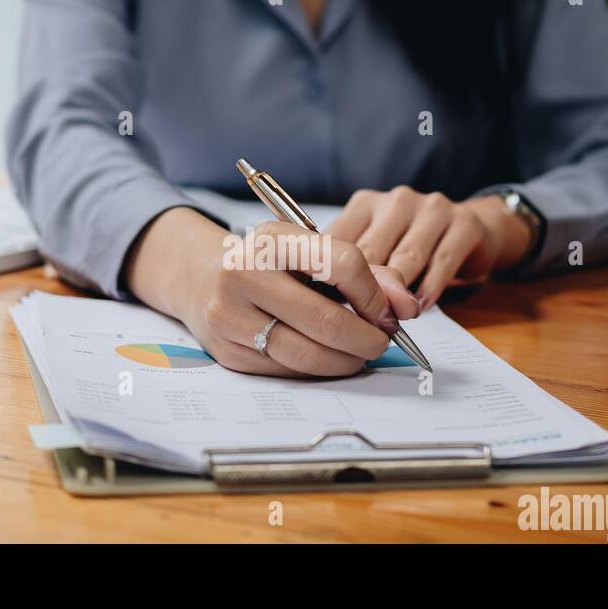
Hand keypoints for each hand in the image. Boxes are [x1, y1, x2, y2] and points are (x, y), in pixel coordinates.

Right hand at [126, 209, 419, 376]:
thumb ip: (366, 273)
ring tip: (359, 354)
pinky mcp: (227, 351)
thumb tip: (405, 307)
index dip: (373, 294)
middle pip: (325, 319)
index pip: (341, 263)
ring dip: (345, 360)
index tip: (385, 311)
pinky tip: (328, 360)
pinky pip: (286, 370)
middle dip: (366, 338)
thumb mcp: (310, 251)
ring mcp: (230, 314)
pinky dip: (316, 370)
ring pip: (306, 353)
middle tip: (381, 342)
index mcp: (273, 238)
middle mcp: (244, 273)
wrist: (202, 279)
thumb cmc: (270, 264)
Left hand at [327, 186, 530, 309]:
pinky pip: (441, 262)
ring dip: (396, 294)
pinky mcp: (464, 224)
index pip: (341, 241)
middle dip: (363, 291)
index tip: (326, 308)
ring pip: (406, 258)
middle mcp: (397, 201)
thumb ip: (352, 269)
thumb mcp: (377, 250)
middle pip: (371, 251)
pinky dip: (429, 289)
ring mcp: (432, 209)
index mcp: (366, 204)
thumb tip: (320, 301)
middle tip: (357, 324)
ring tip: (389, 320)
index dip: (332, 277)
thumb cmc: (411, 245)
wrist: (471, 230)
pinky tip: (420, 308)